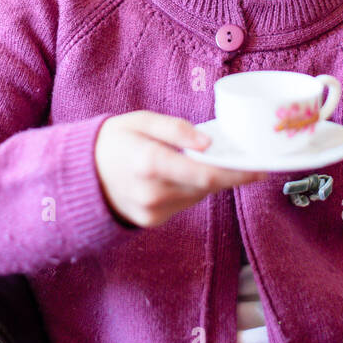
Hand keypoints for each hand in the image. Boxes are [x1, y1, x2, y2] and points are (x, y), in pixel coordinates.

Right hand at [94, 111, 266, 228]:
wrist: (81, 173)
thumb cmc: (114, 140)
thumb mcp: (142, 120)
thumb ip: (176, 129)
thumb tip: (208, 143)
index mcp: (149, 162)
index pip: (205, 174)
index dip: (238, 173)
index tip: (261, 168)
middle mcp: (152, 192)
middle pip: (207, 187)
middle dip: (228, 174)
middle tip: (246, 160)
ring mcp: (151, 211)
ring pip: (197, 196)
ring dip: (208, 180)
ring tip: (205, 161)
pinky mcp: (151, 222)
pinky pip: (183, 204)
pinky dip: (190, 189)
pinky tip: (181, 174)